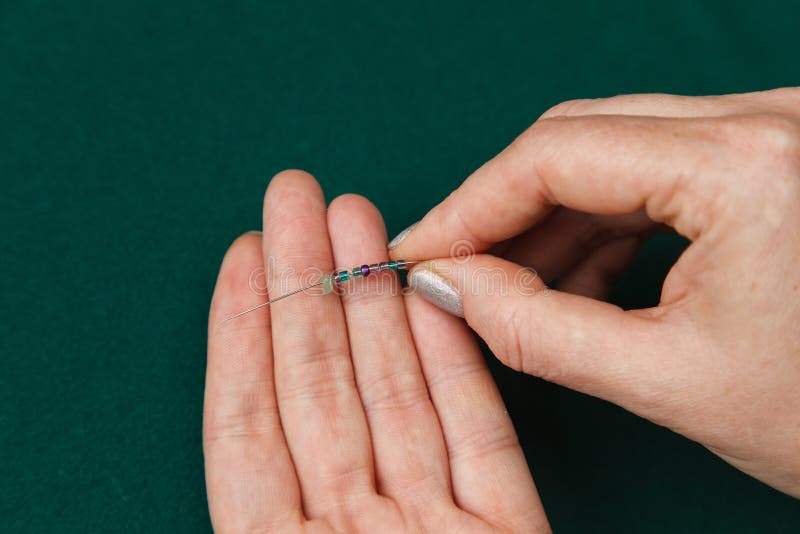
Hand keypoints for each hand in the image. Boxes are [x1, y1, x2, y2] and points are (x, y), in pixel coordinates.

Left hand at [204, 172, 549, 531]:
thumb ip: (260, 518)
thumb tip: (246, 420)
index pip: (249, 425)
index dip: (243, 333)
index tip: (245, 252)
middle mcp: (358, 527)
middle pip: (324, 391)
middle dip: (310, 287)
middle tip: (300, 201)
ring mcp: (432, 522)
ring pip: (398, 396)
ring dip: (380, 303)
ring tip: (358, 220)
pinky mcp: (506, 527)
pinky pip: (479, 435)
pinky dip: (457, 362)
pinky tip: (432, 296)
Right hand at [390, 88, 799, 496]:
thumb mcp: (668, 382)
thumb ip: (535, 331)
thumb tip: (446, 285)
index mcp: (747, 166)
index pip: (553, 156)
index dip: (468, 206)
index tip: (420, 251)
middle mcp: (766, 121)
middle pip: (578, 140)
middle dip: (503, 209)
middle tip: (452, 270)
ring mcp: (774, 131)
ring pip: (613, 153)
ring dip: (550, 221)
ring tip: (511, 292)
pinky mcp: (772, 157)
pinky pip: (656, 172)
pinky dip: (603, 225)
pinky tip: (577, 281)